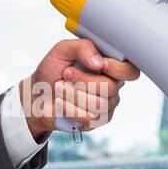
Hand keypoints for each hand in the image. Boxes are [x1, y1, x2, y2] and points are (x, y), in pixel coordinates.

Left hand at [19, 39, 140, 137]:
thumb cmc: (53, 70)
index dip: (117, 69)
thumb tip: (99, 62)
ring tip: (60, 87)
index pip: (130, 71)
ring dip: (73, 94)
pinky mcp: (96, 121)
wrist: (37, 94)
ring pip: (98, 104)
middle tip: (66, 73)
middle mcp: (112, 87)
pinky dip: (69, 108)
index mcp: (110, 67)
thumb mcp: (63, 50)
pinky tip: (61, 102)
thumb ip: (83, 47)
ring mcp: (106, 105)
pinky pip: (89, 118)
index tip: (98, 64)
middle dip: (83, 80)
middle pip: (111, 87)